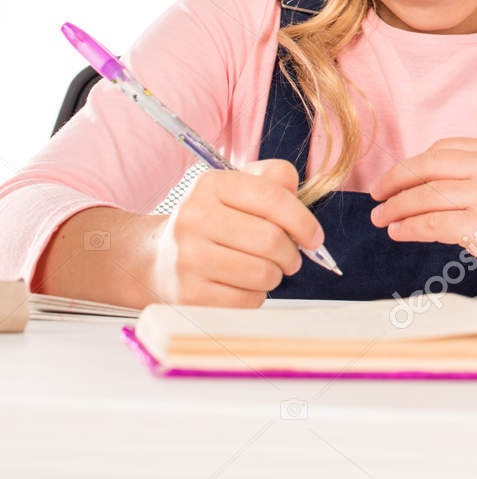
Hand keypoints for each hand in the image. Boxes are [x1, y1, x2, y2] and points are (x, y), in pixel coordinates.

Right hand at [149, 159, 322, 306]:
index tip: (314, 238)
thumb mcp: (240, 188)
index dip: (304, 221)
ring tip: (264, 269)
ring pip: (263, 273)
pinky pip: (247, 300)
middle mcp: (193, 218)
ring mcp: (187, 258)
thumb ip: (274, 178)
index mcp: (210, 185)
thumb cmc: (214, 221)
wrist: (159, 259)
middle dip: (292, 253)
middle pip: (272, 240)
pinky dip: (256, 295)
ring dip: (275, 275)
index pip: (272, 198)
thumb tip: (294, 191)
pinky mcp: (188, 294)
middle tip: (289, 257)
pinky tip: (242, 285)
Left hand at [369, 138, 476, 282]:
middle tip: (377, 195)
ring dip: (396, 207)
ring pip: (426, 196)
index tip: (395, 178)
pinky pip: (431, 224)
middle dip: (396, 180)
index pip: (444, 148)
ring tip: (381, 218)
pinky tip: (398, 231)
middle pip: (429, 166)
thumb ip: (473, 173)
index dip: (413, 163)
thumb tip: (416, 180)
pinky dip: (408, 228)